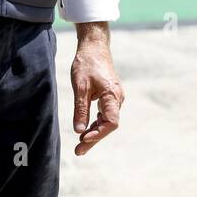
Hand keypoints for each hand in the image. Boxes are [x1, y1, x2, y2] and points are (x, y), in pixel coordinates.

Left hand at [70, 22, 122, 155]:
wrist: (94, 46)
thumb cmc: (87, 63)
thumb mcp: (80, 87)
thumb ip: (80, 109)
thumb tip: (79, 131)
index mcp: (113, 95)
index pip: (111, 123)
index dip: (98, 133)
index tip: (83, 139)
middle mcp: (117, 98)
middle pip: (109, 125)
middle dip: (94, 138)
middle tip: (78, 151)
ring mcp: (114, 97)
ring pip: (106, 121)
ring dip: (94, 132)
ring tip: (80, 145)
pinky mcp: (109, 96)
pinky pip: (105, 114)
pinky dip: (95, 123)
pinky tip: (85, 130)